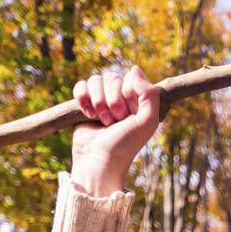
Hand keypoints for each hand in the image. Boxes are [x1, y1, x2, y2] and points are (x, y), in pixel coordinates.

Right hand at [70, 64, 160, 196]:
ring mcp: (101, 101)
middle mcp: (120, 99)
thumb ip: (149, 94)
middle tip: (114, 121)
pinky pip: (81, 85)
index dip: (128, 93)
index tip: (129, 114)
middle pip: (112, 77)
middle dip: (112, 100)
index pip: (131, 78)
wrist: (99, 162)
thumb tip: (134, 68)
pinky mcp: (84, 105)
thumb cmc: (125, 145)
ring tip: (102, 121)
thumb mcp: (147, 121)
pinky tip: (87, 114)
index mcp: (137, 102)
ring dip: (98, 101)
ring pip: (95, 80)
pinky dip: (82, 97)